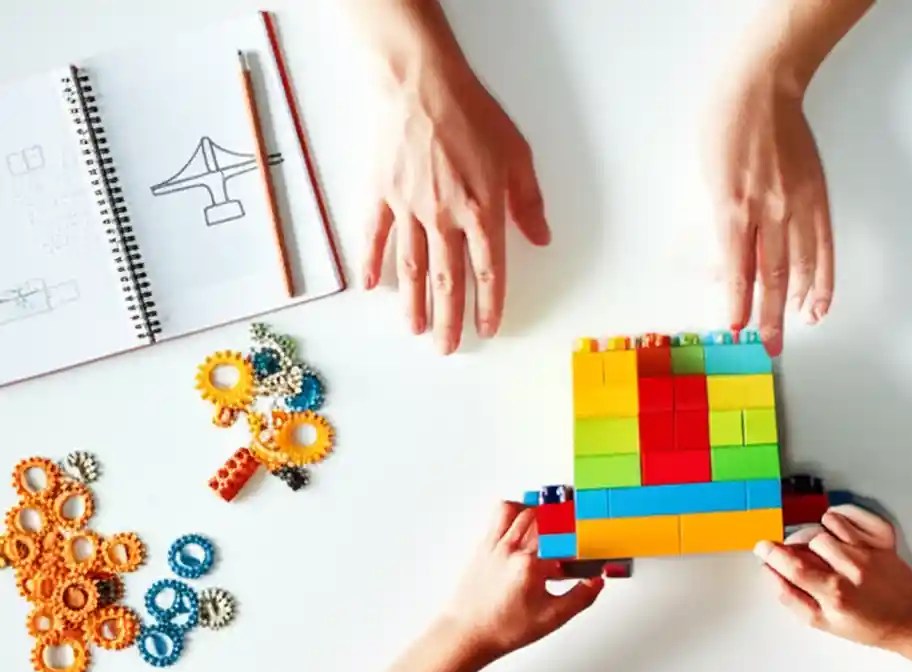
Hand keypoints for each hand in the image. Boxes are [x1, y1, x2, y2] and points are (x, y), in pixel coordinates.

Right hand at [355, 0, 550, 353]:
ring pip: (413, 267)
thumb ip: (528, 202)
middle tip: (447, 348)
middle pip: (448, 280)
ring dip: (414, 303)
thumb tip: (541, 238)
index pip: (489, 272)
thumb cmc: (471, 113)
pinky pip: (374, 235)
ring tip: (414, 330)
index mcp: (482, 211)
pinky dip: (370, 261)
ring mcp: (408, 208)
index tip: (488, 329)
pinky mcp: (381, 193)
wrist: (421, 83)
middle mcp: (444, 218)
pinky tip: (370, 285)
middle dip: (449, 319)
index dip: (489, 305)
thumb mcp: (517, 155)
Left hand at [441, 501, 603, 658]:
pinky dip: (515, 512)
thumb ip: (579, 598)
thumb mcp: (551, 619)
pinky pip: (499, 516)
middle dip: (563, 518)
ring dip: (537, 510)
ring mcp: (495, 544)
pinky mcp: (484, 545)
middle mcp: (511, 549)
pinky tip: (525, 528)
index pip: (564, 540)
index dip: (582, 538)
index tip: (591, 544)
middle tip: (575, 527)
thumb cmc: (503, 629)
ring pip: (518, 508)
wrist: (467, 634)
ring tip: (550, 521)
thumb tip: (596, 582)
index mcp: (530, 565)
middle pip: (543, 516)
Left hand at [706, 72, 833, 355]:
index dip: (738, 303)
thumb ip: (715, 221)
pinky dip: (823, 277)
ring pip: (800, 267)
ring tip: (794, 329)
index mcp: (733, 206)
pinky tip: (820, 301)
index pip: (737, 269)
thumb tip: (721, 262)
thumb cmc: (725, 125)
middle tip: (767, 346)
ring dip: (796, 304)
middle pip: (771, 276)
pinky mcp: (816, 197)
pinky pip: (822, 246)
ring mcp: (797, 205)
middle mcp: (768, 211)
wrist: (763, 87)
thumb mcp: (706, 175)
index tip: (735, 328)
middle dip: (768, 316)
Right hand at [754, 504, 911, 649]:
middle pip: (808, 541)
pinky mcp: (882, 539)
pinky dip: (838, 517)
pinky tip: (835, 529)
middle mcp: (852, 569)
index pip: (794, 566)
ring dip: (817, 532)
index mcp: (835, 594)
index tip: (762, 547)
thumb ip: (793, 599)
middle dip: (795, 544)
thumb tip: (771, 575)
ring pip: (827, 525)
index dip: (773, 554)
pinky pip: (852, 515)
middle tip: (795, 554)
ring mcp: (869, 551)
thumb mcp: (825, 624)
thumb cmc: (869, 625)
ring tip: (820, 548)